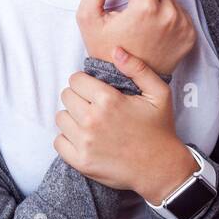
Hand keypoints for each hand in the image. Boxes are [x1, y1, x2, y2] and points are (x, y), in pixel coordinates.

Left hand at [54, 47, 198, 202]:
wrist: (160, 168)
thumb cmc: (159, 129)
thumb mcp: (158, 93)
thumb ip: (137, 68)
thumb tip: (116, 50)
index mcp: (108, 99)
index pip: (75, 79)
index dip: (85, 83)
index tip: (95, 91)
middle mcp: (92, 119)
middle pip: (66, 96)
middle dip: (78, 98)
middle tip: (94, 107)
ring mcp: (85, 142)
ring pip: (60, 118)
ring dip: (72, 118)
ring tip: (90, 123)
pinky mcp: (81, 161)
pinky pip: (58, 142)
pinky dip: (67, 140)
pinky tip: (84, 139)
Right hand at [76, 0, 196, 76]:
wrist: (125, 83)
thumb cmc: (104, 50)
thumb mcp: (88, 17)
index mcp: (145, 8)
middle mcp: (169, 15)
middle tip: (132, 11)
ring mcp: (182, 26)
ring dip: (156, 4)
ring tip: (143, 25)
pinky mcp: (190, 36)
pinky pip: (180, 14)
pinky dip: (167, 18)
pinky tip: (154, 33)